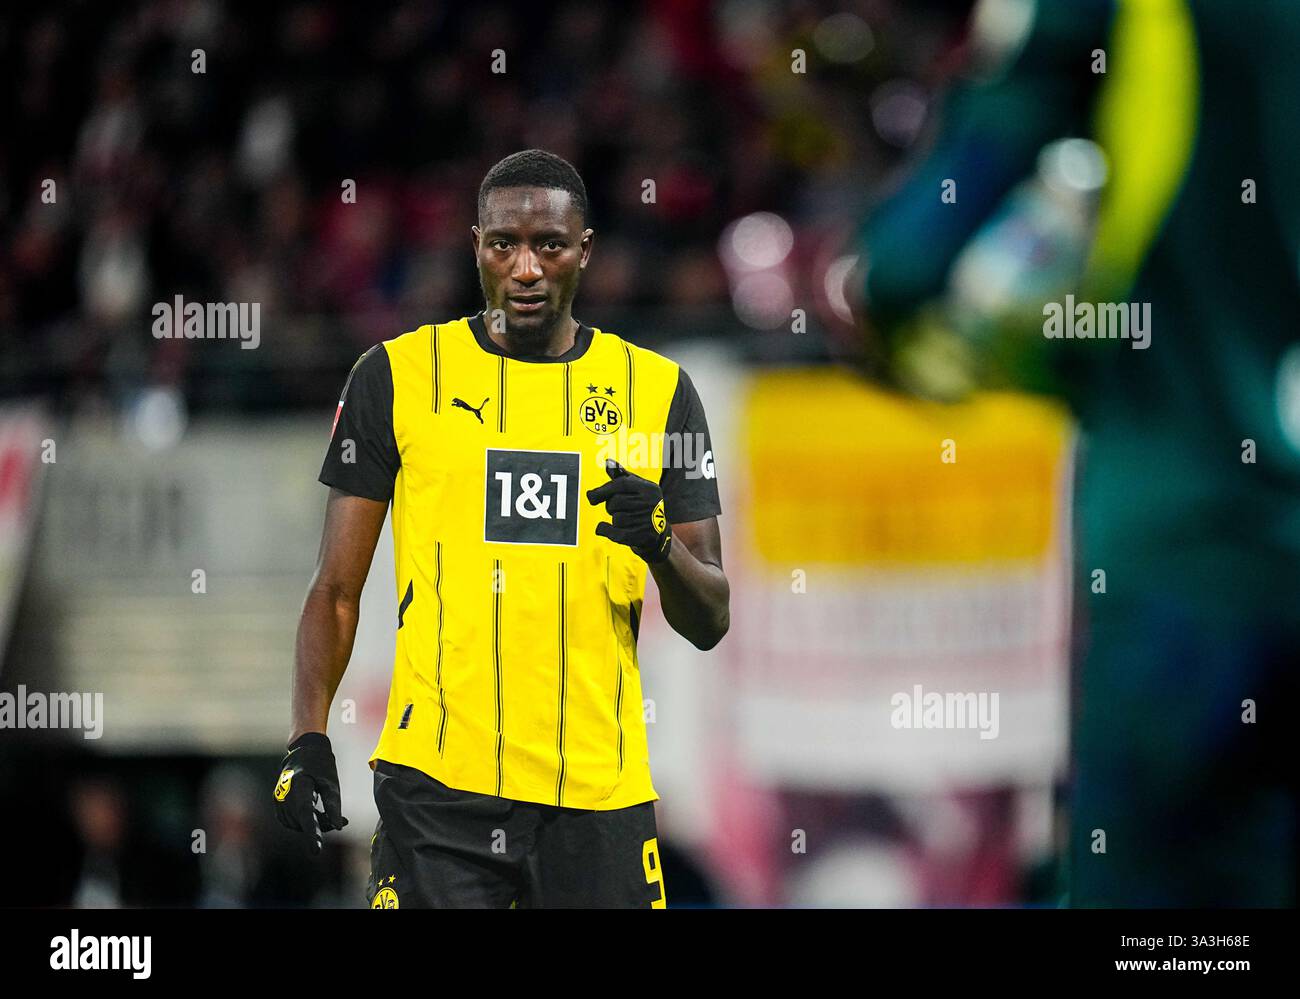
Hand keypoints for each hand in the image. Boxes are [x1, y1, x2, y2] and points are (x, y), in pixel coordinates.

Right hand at [273, 731, 347, 852]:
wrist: (303, 750)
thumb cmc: (320, 765)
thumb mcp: (331, 782)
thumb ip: (334, 804)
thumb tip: (338, 828)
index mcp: (299, 786)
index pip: (306, 814)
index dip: (312, 833)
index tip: (316, 850)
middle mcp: (284, 795)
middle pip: (303, 822)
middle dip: (322, 825)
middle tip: (343, 820)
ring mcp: (278, 801)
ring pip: (298, 824)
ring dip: (315, 824)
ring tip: (329, 813)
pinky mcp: (278, 804)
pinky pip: (293, 821)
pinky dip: (306, 821)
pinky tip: (317, 813)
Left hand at [585, 459, 671, 562]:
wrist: (657, 532)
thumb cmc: (641, 504)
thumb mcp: (635, 487)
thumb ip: (620, 476)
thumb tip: (608, 462)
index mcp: (649, 488)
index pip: (621, 485)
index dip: (603, 490)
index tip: (591, 497)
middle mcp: (651, 503)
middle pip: (616, 502)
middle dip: (610, 506)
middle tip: (616, 508)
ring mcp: (649, 521)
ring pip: (616, 519)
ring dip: (614, 519)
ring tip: (623, 519)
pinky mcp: (644, 537)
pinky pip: (616, 534)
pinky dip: (605, 531)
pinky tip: (602, 528)